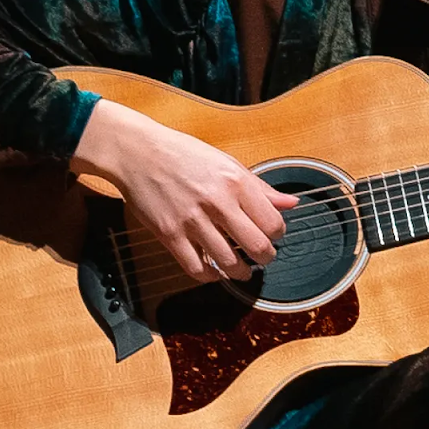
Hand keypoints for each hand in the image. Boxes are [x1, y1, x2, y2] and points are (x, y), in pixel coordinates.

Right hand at [70, 98, 298, 280]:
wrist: (138, 152)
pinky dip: (210, 276)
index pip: (273, 222)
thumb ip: (260, 188)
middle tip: (262, 257)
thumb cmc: (183, 154)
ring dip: (240, 272)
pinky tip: (215, 272)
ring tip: (241, 270)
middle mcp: (217, 202)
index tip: (272, 234)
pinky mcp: (169, 234)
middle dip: (265, 258)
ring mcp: (192, 220)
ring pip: (229, 263)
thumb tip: (291, 204)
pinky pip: (196, 269)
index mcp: (235, 182)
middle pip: (257, 247)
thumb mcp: (227, 163)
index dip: (277, 234)